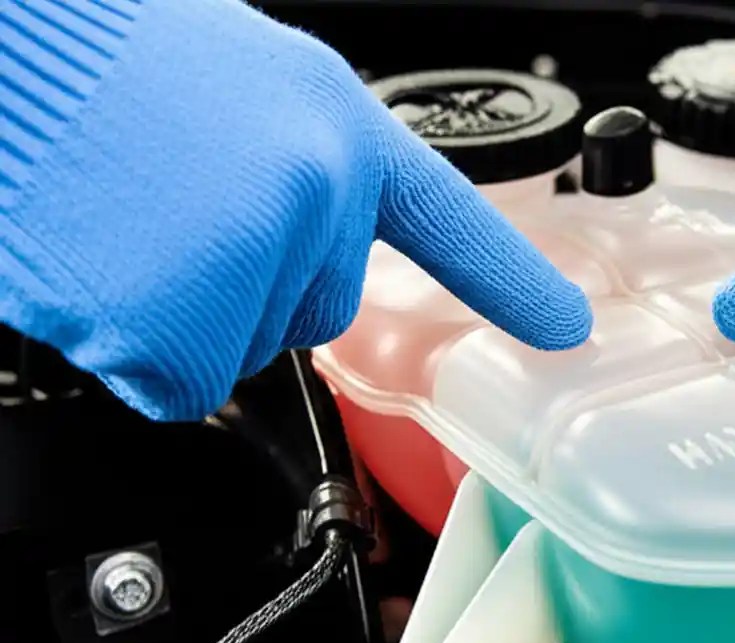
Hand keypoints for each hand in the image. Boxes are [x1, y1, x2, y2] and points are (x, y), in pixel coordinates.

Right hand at [0, 0, 590, 419]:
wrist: (18, 54)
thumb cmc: (116, 64)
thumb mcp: (249, 89)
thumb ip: (307, 169)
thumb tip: (315, 235)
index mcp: (339, 129)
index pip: (452, 222)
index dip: (512, 283)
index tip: (566, 328)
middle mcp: (317, 193)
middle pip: (315, 313)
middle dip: (250, 288)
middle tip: (178, 213)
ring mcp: (255, 259)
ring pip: (242, 350)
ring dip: (185, 311)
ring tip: (134, 224)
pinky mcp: (180, 323)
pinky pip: (180, 383)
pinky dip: (136, 348)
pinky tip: (109, 270)